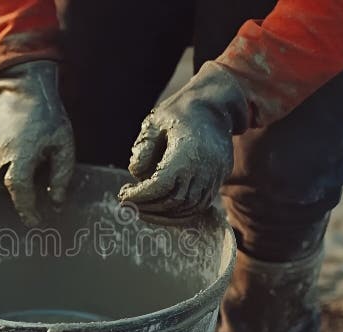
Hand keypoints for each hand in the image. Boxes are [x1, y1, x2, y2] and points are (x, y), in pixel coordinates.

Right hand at [0, 61, 74, 225]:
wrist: (26, 91)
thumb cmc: (49, 120)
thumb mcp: (64, 147)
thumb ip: (61, 177)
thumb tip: (56, 203)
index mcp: (22, 154)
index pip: (19, 190)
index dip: (26, 209)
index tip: (35, 222)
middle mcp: (0, 152)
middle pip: (7, 186)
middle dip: (21, 193)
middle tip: (37, 188)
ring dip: (11, 179)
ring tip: (29, 163)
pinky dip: (3, 167)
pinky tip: (16, 154)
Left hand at [118, 62, 249, 224]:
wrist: (215, 104)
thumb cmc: (180, 111)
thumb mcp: (155, 121)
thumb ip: (144, 147)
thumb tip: (136, 175)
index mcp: (187, 151)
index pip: (161, 185)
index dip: (140, 196)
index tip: (123, 196)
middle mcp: (204, 167)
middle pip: (174, 201)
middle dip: (148, 207)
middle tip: (127, 205)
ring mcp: (215, 175)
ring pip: (189, 208)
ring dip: (164, 215)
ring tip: (141, 209)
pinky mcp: (219, 179)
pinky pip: (200, 205)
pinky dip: (179, 213)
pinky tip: (160, 208)